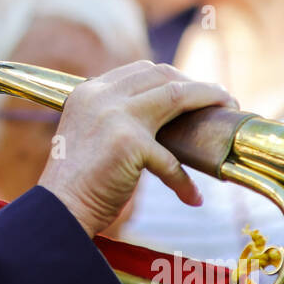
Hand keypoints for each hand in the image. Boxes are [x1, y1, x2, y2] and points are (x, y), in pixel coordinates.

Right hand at [38, 61, 235, 237]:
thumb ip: (113, 122)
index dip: (172, 78)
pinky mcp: (129, 143)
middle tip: (219, 100)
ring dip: (208, 100)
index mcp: (88, 92)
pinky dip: (184, 181)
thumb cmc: (73, 185)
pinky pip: (171, 159)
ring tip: (227, 111)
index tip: (192, 92)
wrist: (56, 212)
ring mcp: (115, 116)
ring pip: (176, 95)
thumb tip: (158, 127)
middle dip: (195, 84)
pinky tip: (192, 197)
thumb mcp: (88, 138)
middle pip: (161, 74)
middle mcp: (100, 96)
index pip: (138, 71)